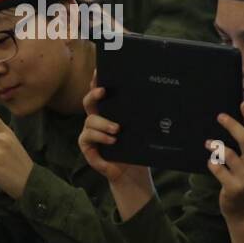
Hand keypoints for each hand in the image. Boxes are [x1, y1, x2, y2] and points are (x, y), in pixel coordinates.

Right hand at [79, 74, 154, 217]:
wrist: (131, 172)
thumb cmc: (135, 148)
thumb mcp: (140, 129)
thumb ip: (140, 116)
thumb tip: (156, 97)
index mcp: (109, 112)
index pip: (101, 92)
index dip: (98, 80)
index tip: (100, 70)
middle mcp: (97, 119)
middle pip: (89, 101)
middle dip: (94, 94)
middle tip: (103, 91)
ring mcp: (90, 132)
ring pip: (90, 120)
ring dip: (103, 123)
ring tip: (117, 129)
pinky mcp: (87, 146)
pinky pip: (87, 136)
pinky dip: (100, 137)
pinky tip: (112, 140)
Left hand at [206, 101, 243, 225]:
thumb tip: (238, 124)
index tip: (243, 104)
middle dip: (232, 125)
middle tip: (220, 116)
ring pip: (228, 154)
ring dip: (216, 145)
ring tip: (209, 143)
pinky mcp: (233, 188)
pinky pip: (218, 169)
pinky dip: (211, 163)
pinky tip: (210, 162)